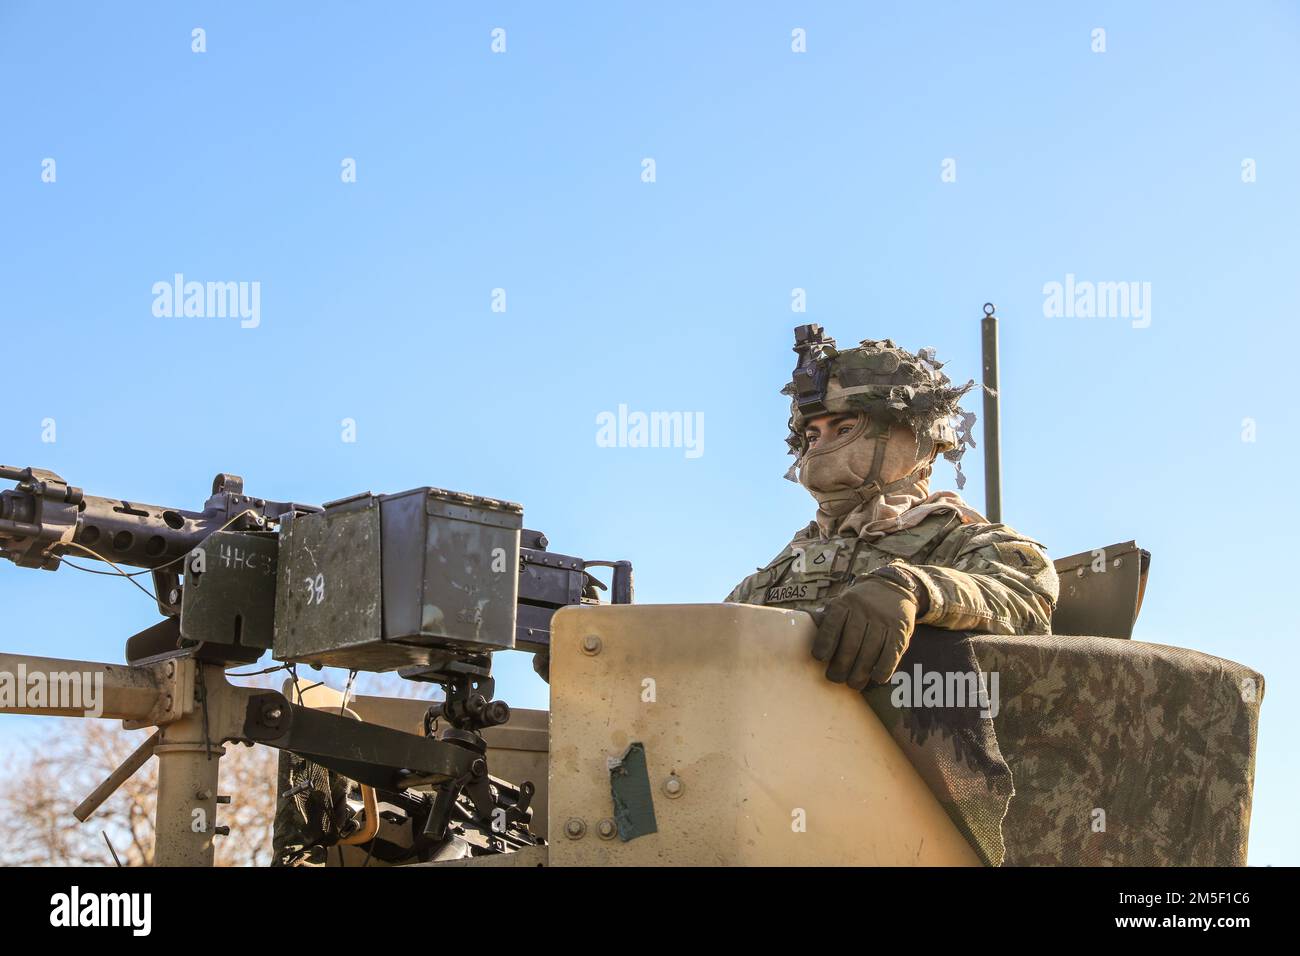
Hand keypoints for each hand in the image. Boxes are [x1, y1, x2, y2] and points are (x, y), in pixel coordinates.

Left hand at [812, 573, 918, 688]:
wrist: (893, 587)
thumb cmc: (860, 603)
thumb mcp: (843, 603)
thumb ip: (828, 618)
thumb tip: (800, 632)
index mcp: (845, 603)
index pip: (832, 625)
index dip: (824, 643)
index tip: (819, 658)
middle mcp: (864, 610)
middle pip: (850, 644)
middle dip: (841, 666)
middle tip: (835, 678)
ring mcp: (883, 620)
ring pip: (869, 652)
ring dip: (860, 673)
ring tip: (853, 684)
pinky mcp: (900, 630)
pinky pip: (890, 654)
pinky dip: (882, 669)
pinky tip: (875, 678)